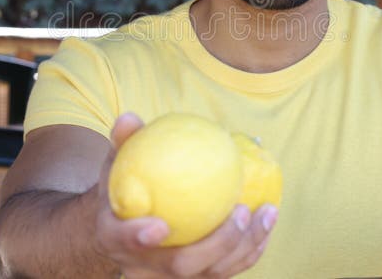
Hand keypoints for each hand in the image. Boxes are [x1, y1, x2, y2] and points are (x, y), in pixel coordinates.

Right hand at [93, 113, 277, 277]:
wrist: (126, 227)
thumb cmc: (124, 189)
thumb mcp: (116, 163)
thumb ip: (124, 142)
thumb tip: (130, 118)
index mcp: (115, 238)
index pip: (125, 242)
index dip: (139, 238)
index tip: (160, 225)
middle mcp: (143, 268)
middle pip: (180, 267)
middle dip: (216, 245)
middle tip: (241, 210)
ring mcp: (171, 278)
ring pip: (211, 272)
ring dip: (245, 246)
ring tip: (267, 212)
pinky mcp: (197, 278)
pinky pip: (229, 269)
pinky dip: (251, 249)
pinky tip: (267, 220)